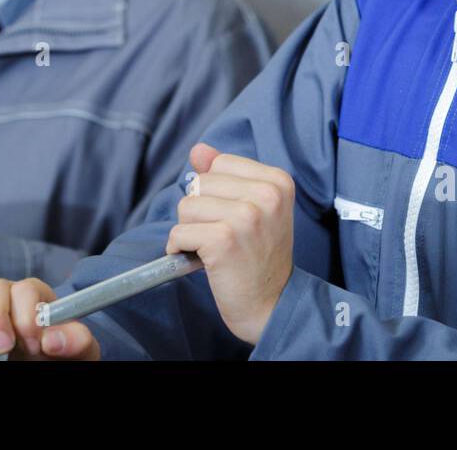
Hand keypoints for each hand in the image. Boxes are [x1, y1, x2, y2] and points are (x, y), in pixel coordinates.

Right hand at [0, 279, 98, 360]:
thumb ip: (75, 340)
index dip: (28, 315)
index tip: (33, 342)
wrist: (43, 358)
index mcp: (36, 296)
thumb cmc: (59, 350)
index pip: (27, 290)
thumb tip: (54, 339)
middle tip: (3, 346)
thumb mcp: (77, 348)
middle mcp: (6, 295)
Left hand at [165, 142, 294, 343]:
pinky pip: (179, 233)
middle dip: (201, 211)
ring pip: (186, 206)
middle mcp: (266, 195)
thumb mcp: (254, 207)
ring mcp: (246, 216)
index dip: (216, 192)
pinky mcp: (224, 240)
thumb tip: (198, 150)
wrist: (272, 305)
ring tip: (214, 248)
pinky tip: (202, 261)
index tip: (233, 216)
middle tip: (225, 236)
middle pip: (200, 183)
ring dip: (191, 231)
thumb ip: (227, 175)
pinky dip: (180, 249)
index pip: (220, 163)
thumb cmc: (259, 256)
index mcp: (277, 180)